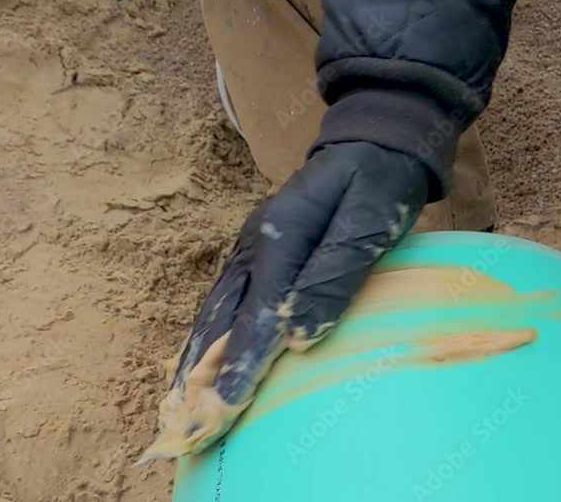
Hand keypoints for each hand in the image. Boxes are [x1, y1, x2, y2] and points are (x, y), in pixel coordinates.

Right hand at [142, 141, 428, 460]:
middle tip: (188, 419)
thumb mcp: (371, 221)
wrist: (372, 140)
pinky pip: (226, 299)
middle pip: (223, 314)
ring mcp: (250, 245)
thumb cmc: (379, 182)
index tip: (225, 407)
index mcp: (280, 233)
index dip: (241, 362)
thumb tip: (299, 334)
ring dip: (198, 355)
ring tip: (181, 400)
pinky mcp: (257, 251)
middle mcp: (254, 242)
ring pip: (216, 308)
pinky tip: (202, 360)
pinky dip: (210, 334)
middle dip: (204, 369)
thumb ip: (336, 274)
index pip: (257, 311)